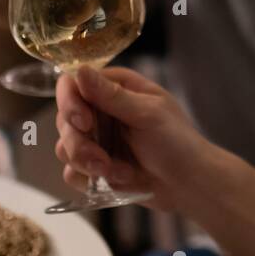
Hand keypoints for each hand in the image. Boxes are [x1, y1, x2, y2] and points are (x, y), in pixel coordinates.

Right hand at [54, 66, 211, 211]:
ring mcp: (97, 139)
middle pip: (64, 119)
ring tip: (119, 172)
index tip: (84, 122)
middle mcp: (102, 111)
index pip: (73, 84)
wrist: (190, 185)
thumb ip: (112, 96)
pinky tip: (120, 180)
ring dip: (87, 163)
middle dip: (79, 143)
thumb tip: (81, 70)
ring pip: (65, 147)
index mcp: (116, 88)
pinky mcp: (96, 166)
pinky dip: (91, 179)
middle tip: (101, 160)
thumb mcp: (148, 114)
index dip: (70, 102)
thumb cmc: (178, 142)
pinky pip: (72, 172)